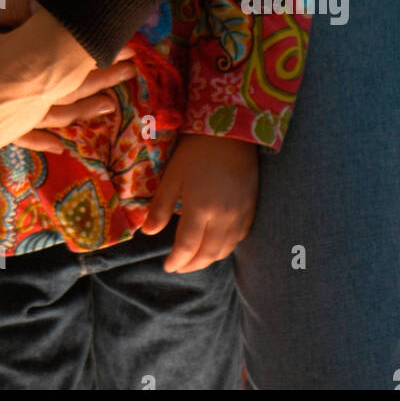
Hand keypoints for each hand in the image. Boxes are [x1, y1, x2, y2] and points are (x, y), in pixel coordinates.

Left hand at [140, 133, 258, 271]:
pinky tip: (215, 245)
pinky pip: (239, 239)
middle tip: (178, 267)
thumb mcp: (172, 175)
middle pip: (207, 254)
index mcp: (201, 208)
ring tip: (194, 260)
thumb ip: (161, 206)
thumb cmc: (196, 151)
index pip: (187, 247)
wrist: (232, 133)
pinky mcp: (251, 209)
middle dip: (191, 265)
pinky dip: (225, 248)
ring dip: (208, 260)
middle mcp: (223, 217)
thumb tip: (147, 232)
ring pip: (225, 250)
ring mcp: (240, 215)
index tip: (167, 267)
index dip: (176, 260)